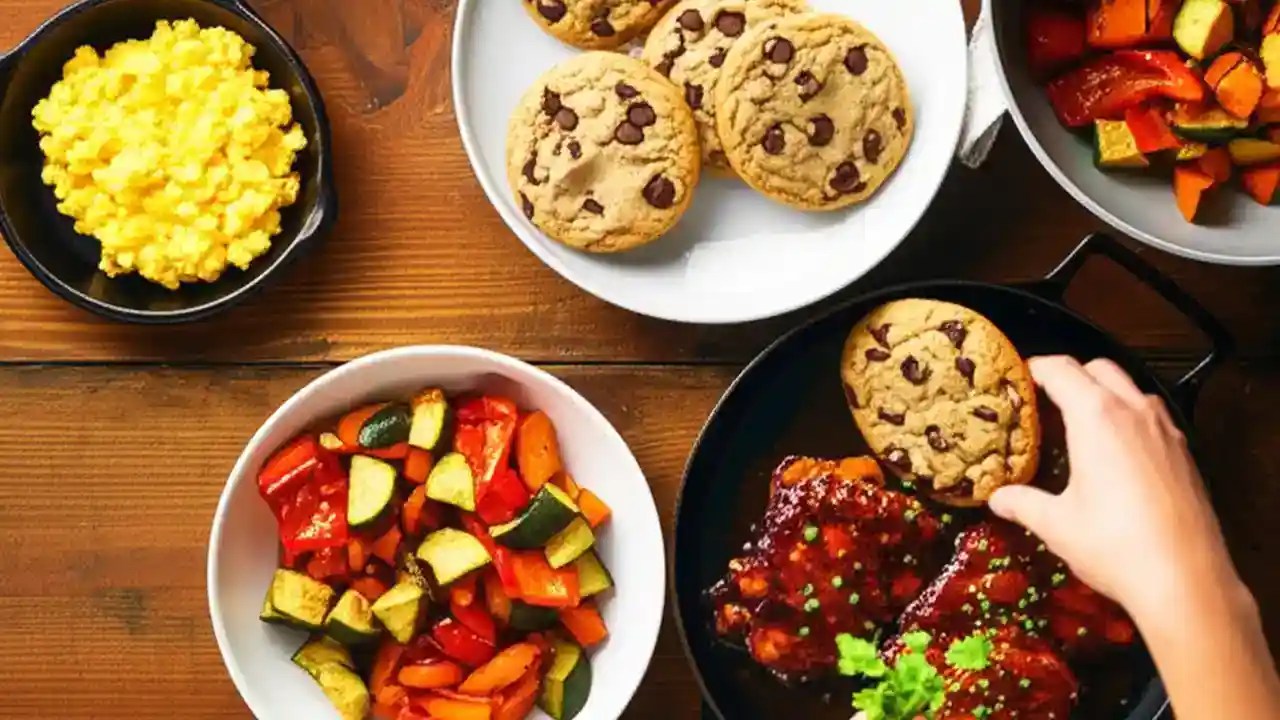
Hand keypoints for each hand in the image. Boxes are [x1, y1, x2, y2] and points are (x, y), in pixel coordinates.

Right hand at [987, 355, 1243, 614]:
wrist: (1186, 579)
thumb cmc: (1113, 544)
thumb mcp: (1057, 524)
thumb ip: (1022, 503)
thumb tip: (995, 498)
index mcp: (1096, 416)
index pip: (1060, 370)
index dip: (1033, 369)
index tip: (1014, 380)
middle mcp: (1134, 411)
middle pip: (1098, 368)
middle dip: (1070, 375)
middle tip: (1044, 401)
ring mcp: (1166, 430)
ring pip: (1131, 389)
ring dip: (1104, 393)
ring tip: (1081, 424)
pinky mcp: (1186, 453)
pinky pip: (1152, 417)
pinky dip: (1129, 418)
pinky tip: (1118, 453)